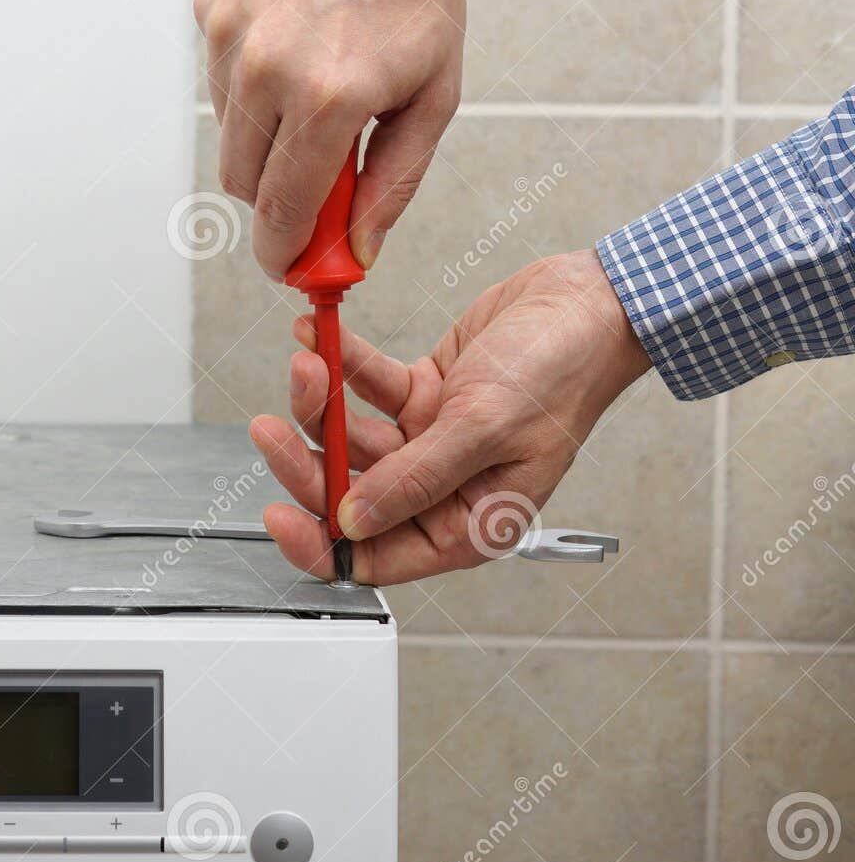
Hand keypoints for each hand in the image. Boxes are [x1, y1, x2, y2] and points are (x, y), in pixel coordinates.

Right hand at [194, 0, 477, 278]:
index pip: (280, 210)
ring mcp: (231, 34)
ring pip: (226, 134)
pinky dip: (249, 84)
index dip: (282, 251)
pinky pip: (217, 81)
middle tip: (315, 178)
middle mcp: (269, 67)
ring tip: (313, 89)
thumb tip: (356, 251)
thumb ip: (393, 184)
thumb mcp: (433, 95)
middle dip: (274, 195)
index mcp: (329, 97)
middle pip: (241, 183)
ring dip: (263, 136)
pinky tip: (291, 45)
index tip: (287, 263)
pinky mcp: (210, 7)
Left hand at [249, 250, 652, 583]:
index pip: (375, 558)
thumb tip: (353, 522)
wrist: (591, 303)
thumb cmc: (563, 372)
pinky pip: (365, 389)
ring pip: (350, 439)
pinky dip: (340, 366)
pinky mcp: (423, 397)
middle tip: (271, 431)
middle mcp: (444, 491)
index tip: (277, 514)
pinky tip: (314, 340)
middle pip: (350, 497)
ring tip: (307, 365)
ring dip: (320, 404)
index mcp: (469, 524)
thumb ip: (414, 479)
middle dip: (307, 463)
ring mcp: (429, 443)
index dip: (320, 543)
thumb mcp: (483, 430)